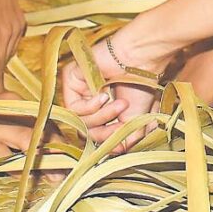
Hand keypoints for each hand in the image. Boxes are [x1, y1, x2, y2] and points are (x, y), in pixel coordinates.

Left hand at [61, 30, 165, 153]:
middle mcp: (88, 99)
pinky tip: (104, 96)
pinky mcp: (70, 78)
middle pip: (86, 130)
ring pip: (80, 120)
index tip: (121, 145)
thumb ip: (125, 136)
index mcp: (102, 108)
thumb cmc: (141, 85)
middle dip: (105, 132)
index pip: (95, 134)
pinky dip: (90, 106)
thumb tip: (119, 151)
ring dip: (103, 117)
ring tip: (121, 105)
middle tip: (122, 125)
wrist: (141, 60)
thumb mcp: (135, 119)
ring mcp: (78, 89)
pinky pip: (72, 106)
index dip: (106, 142)